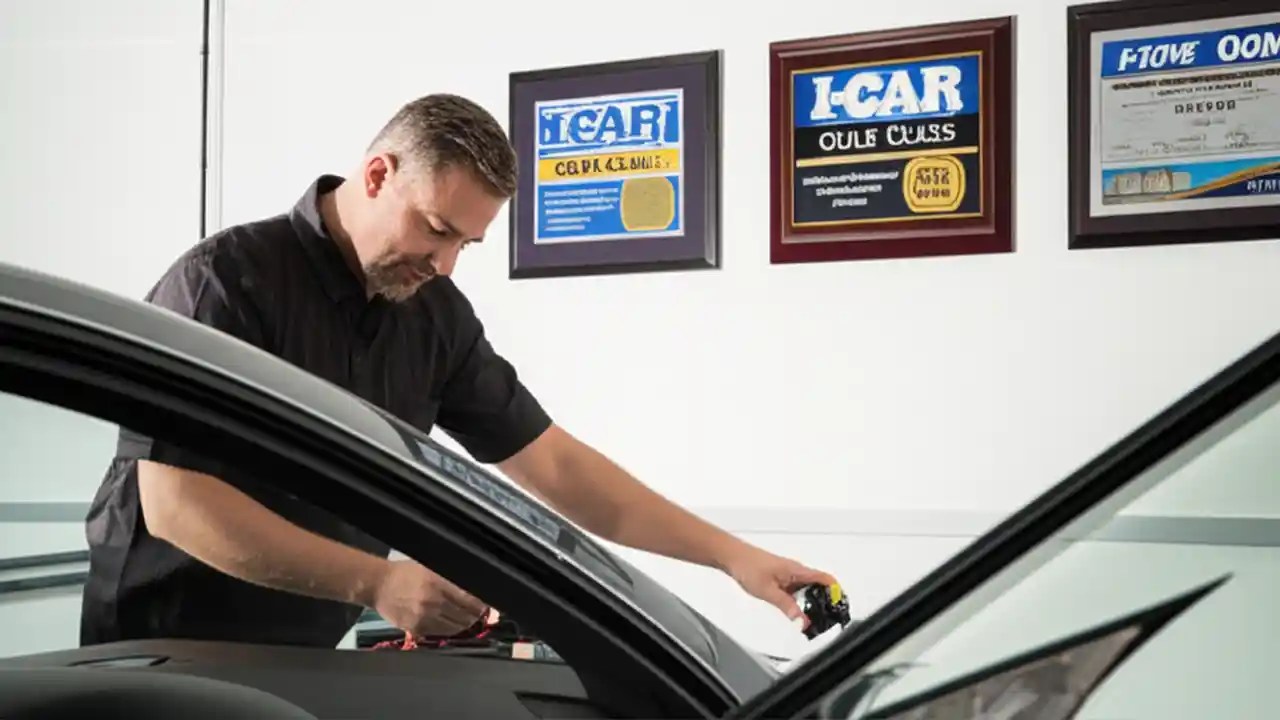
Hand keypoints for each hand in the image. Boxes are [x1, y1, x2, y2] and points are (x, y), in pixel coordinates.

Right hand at [371, 559, 488, 637]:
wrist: (378, 585)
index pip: (468, 598)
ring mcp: (424, 617)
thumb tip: (470, 588)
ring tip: (468, 621)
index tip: (485, 605)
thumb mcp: (430, 567)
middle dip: (475, 616)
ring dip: (464, 625)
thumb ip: (450, 579)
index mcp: (438, 583)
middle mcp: (433, 601)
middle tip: (480, 614)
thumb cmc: (404, 573)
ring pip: (454, 627)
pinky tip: (452, 626)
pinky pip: (440, 633)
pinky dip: (449, 631)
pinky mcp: (416, 629)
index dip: (480, 604)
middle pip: (464, 615)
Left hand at [723, 545, 838, 625]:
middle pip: (820, 587)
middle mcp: (796, 572)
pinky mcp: (781, 579)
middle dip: (826, 602)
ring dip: (812, 603)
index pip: (825, 579)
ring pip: (808, 590)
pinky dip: (800, 602)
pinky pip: (797, 592)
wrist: (732, 557)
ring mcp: (789, 575)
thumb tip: (801, 619)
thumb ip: (786, 606)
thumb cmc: (748, 565)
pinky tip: (796, 612)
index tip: (840, 607)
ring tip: (812, 620)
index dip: (836, 592)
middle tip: (827, 620)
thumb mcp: (768, 591)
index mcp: (797, 571)